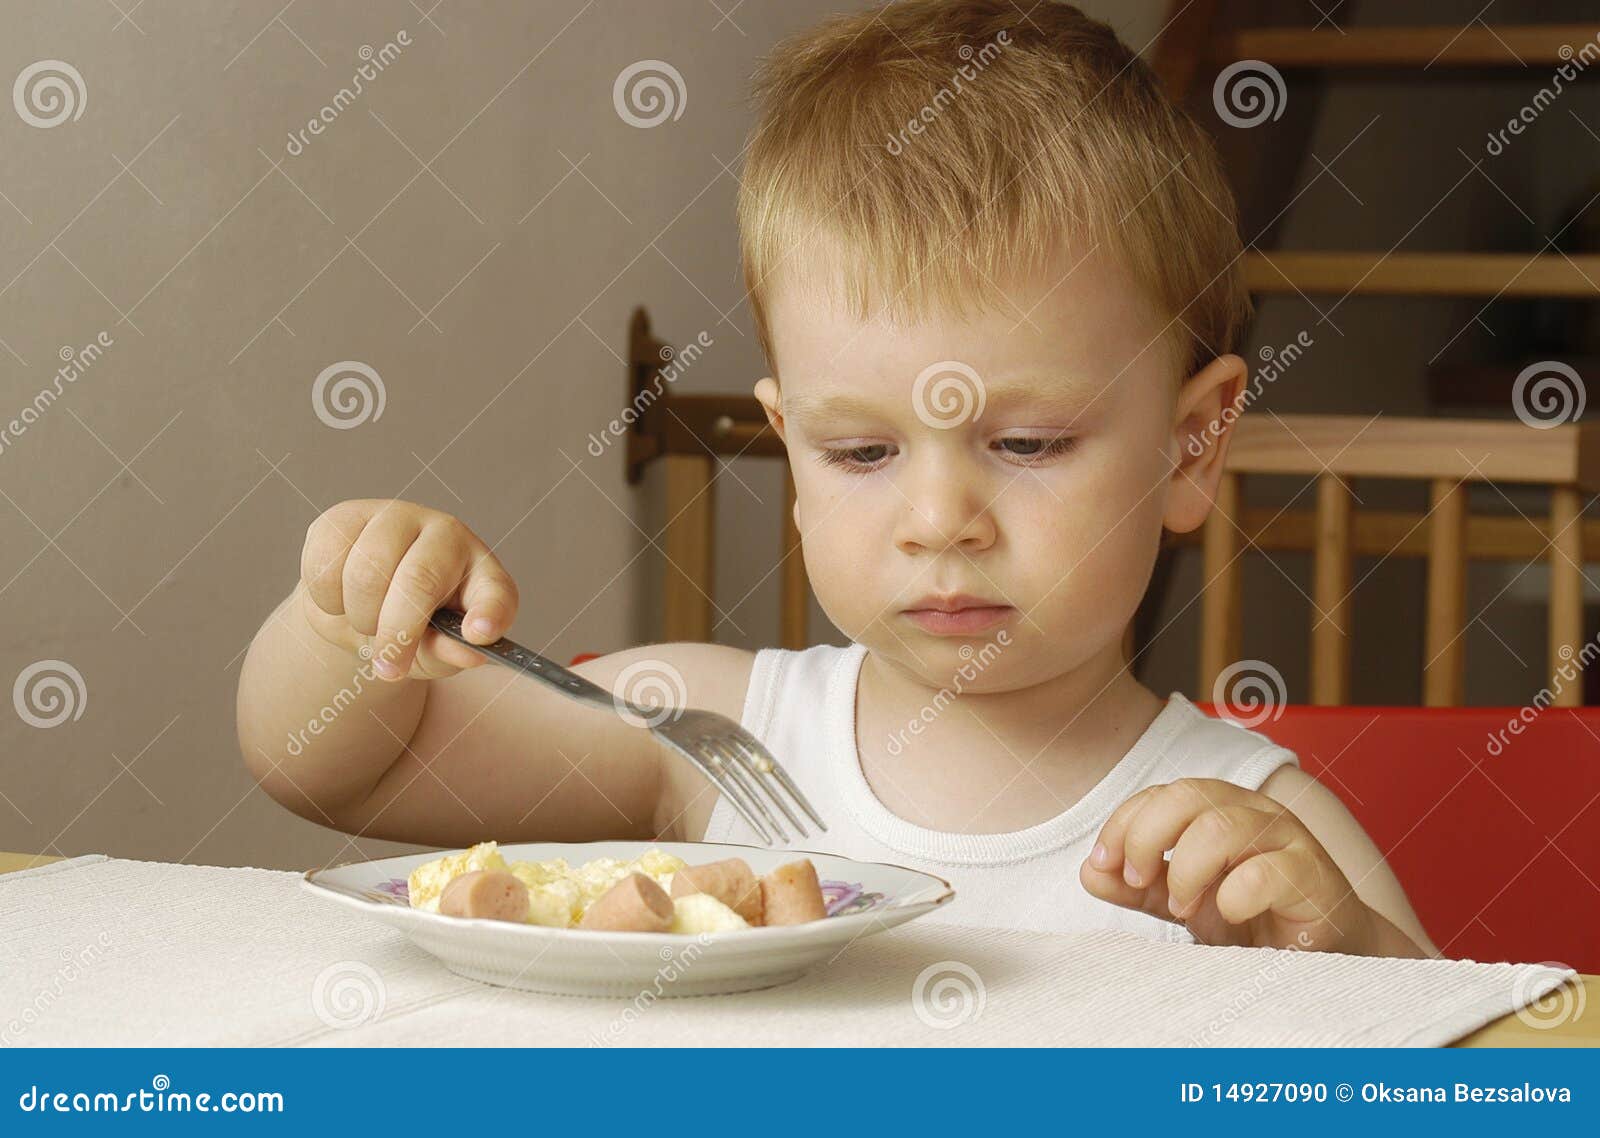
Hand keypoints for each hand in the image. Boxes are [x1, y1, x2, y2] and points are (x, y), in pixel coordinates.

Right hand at [298, 499, 518, 680]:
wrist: (357, 609)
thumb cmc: (410, 629)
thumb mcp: (435, 652)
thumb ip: (449, 652)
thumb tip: (469, 653)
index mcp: (482, 574)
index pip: (496, 593)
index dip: (489, 613)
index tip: (478, 635)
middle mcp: (445, 535)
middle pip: (419, 580)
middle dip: (397, 632)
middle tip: (386, 667)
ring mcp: (396, 517)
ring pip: (366, 571)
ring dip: (359, 615)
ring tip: (366, 624)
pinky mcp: (346, 516)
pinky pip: (326, 559)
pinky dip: (326, 597)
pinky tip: (339, 599)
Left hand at [1079, 778, 1387, 953]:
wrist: (1321, 955)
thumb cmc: (1249, 918)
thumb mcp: (1180, 899)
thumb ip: (1136, 885)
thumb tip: (1089, 871)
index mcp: (1217, 808)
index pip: (1160, 793)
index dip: (1124, 824)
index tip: (1103, 864)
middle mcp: (1251, 811)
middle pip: (1187, 794)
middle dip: (1148, 837)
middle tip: (1139, 881)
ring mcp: (1286, 839)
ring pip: (1223, 826)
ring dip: (1186, 869)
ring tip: (1180, 907)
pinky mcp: (1314, 877)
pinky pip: (1266, 872)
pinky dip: (1234, 896)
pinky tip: (1227, 915)